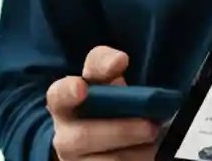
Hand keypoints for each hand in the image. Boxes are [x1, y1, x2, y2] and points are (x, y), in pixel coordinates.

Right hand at [46, 46, 159, 160]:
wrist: (109, 141)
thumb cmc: (105, 105)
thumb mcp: (104, 81)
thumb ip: (106, 64)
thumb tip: (118, 60)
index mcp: (63, 104)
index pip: (59, 95)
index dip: (69, 91)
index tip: (82, 88)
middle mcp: (64, 137)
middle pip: (84, 136)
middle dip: (120, 131)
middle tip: (149, 126)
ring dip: (135, 151)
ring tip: (152, 140)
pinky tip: (146, 152)